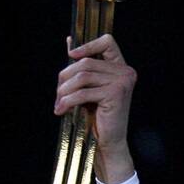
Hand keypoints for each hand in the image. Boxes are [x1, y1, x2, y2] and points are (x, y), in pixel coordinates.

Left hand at [53, 33, 135, 182]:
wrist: (107, 142)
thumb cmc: (97, 117)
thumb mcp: (88, 89)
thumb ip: (82, 68)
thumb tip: (69, 42)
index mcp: (120, 67)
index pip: (107, 41)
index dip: (87, 45)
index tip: (70, 56)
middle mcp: (125, 71)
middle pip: (86, 62)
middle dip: (65, 78)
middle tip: (58, 95)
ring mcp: (122, 81)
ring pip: (82, 76)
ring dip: (64, 91)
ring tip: (59, 104)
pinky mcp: (115, 94)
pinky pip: (82, 93)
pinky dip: (67, 102)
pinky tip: (61, 110)